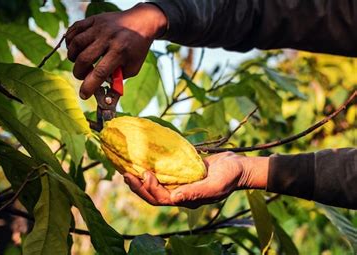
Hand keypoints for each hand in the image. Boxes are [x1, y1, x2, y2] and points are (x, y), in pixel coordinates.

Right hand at [65, 3, 166, 98]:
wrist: (142, 21)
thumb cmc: (136, 49)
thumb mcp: (133, 67)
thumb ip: (117, 79)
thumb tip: (99, 89)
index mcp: (120, 51)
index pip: (100, 72)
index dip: (89, 86)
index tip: (83, 94)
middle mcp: (108, 38)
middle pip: (84, 59)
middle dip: (79, 73)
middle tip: (83, 75)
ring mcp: (99, 27)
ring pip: (76, 44)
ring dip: (73, 57)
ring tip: (79, 61)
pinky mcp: (93, 19)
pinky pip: (74, 29)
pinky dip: (70, 42)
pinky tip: (75, 48)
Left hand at [123, 152, 268, 208]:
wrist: (238, 167)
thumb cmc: (229, 177)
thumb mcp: (214, 186)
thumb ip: (195, 193)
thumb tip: (175, 198)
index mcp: (186, 200)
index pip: (161, 199)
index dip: (149, 189)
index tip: (144, 173)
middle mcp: (180, 194)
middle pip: (153, 195)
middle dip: (138, 186)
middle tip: (125, 174)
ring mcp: (180, 184)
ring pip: (155, 186)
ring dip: (141, 180)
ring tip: (128, 169)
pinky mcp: (181, 174)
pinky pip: (162, 175)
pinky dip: (152, 170)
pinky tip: (143, 161)